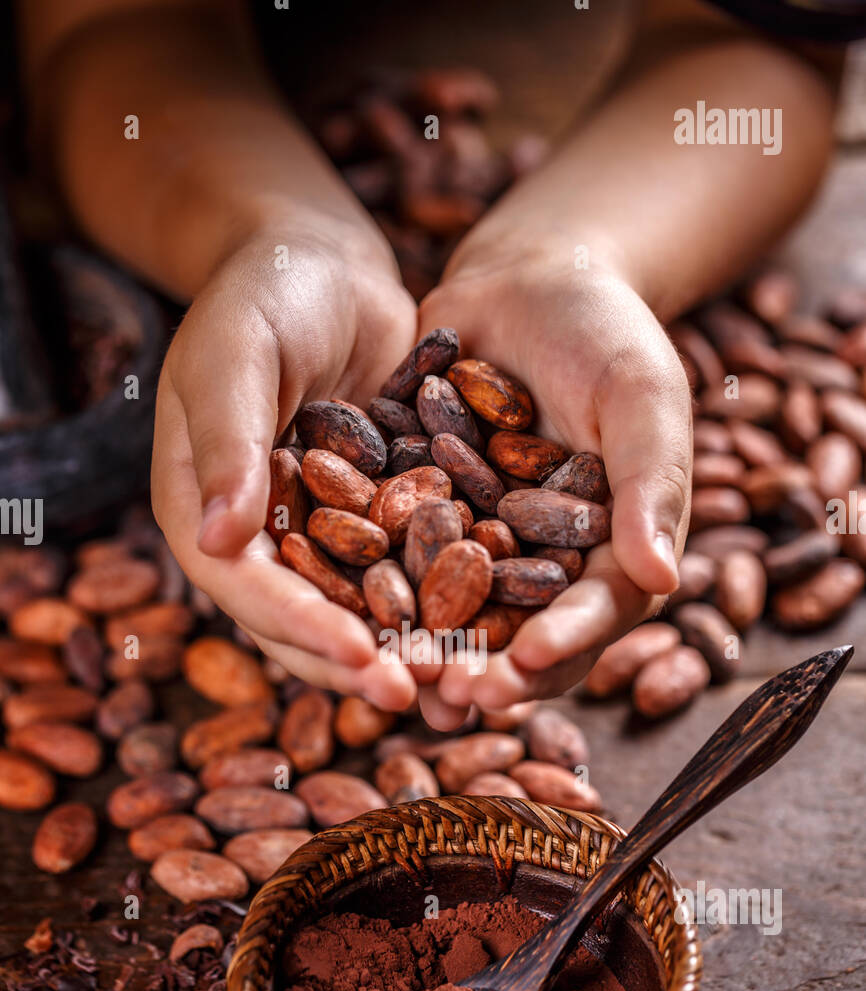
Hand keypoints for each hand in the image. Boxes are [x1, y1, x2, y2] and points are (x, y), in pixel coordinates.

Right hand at [151, 220, 418, 709]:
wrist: (322, 261)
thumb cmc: (265, 290)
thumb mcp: (237, 352)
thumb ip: (228, 439)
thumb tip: (216, 542)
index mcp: (201, 512)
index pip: (248, 590)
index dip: (305, 630)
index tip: (366, 662)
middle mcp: (255, 539)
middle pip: (302, 622)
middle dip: (361, 663)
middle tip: (424, 697)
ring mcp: (313, 535)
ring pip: (356, 612)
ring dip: (405, 650)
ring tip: (461, 685)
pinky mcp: (368, 520)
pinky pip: (401, 573)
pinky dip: (438, 604)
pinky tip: (490, 631)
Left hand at [415, 251, 691, 727]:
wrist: (528, 278)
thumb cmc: (606, 332)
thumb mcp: (641, 396)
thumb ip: (649, 484)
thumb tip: (662, 580)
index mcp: (611, 552)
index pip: (593, 614)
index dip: (562, 646)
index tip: (525, 667)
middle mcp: (543, 565)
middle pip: (519, 636)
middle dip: (487, 671)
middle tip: (450, 696)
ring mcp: (479, 547)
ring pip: (452, 615)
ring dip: (425, 651)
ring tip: (394, 677)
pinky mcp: (423, 518)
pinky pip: (395, 561)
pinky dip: (372, 588)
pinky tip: (336, 610)